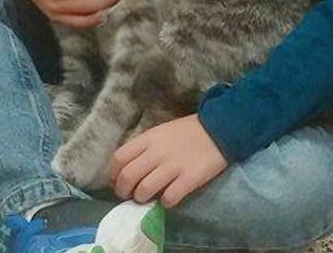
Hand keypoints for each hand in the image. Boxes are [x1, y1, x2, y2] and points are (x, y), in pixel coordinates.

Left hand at [110, 114, 227, 206]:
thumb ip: (143, 148)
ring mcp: (173, 166)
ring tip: (145, 198)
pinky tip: (167, 200)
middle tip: (127, 195)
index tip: (116, 181)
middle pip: (128, 176)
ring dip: (141, 198)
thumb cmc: (186, 132)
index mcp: (147, 139)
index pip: (119, 158)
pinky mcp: (190, 179)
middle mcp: (156, 153)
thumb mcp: (159, 132)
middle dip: (123, 190)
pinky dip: (165, 203)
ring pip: (145, 189)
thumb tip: (128, 168)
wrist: (218, 129)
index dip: (113, 173)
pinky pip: (169, 197)